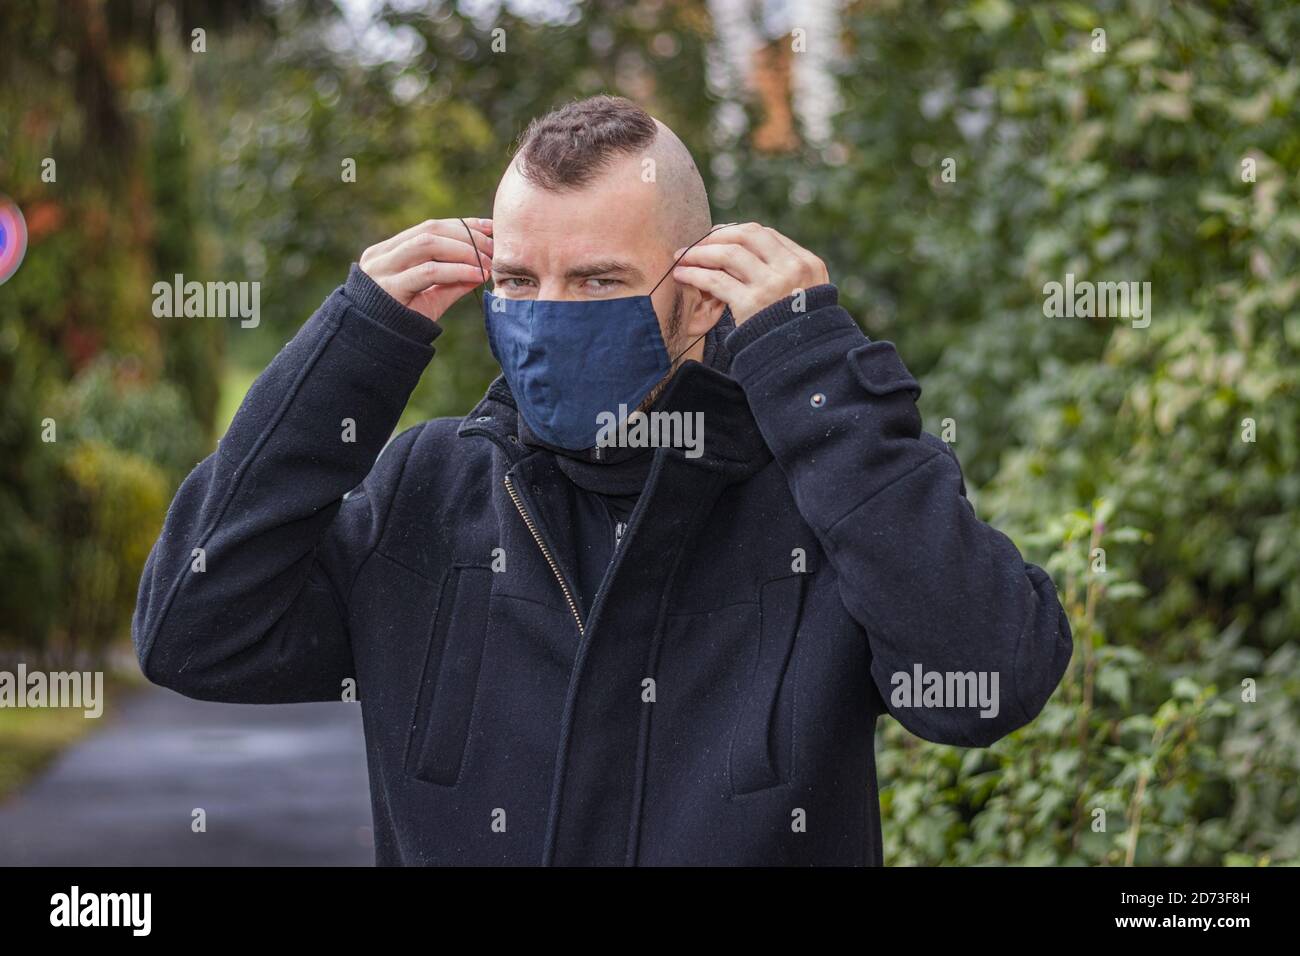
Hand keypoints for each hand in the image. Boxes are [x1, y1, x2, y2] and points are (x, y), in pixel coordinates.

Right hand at [359, 218, 492, 320]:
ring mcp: (382, 270)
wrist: (373, 351)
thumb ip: (453, 280)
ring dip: (464, 250)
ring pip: (428, 244)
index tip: (489, 227)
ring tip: (487, 262)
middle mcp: (381, 255)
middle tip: (494, 248)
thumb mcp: (430, 297)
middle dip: (467, 236)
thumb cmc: (401, 324)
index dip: (462, 225)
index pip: (430, 228)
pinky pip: (429, 272)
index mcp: (388, 252)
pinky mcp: (389, 288)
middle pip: (430, 230)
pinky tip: (476, 274)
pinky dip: (457, 270)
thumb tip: (484, 267)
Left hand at [670, 222, 828, 325]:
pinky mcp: (751, 303)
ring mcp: (772, 285)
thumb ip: (784, 273)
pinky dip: (695, 274)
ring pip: (728, 254)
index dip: (736, 232)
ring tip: (681, 257)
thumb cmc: (795, 332)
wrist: (800, 363)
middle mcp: (792, 269)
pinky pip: (716, 280)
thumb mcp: (805, 296)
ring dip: (700, 252)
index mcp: (807, 263)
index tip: (716, 237)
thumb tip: (746, 250)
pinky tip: (682, 275)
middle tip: (694, 244)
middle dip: (715, 237)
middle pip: (746, 236)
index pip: (765, 234)